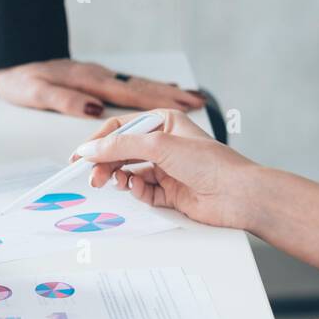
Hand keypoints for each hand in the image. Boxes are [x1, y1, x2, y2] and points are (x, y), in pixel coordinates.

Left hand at [0, 59, 205, 117]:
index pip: (130, 93)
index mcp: (89, 81)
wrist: (10, 57)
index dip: (159, 100)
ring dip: (163, 91)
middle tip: (199, 102)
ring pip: (137, 84)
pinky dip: (146, 87)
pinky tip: (157, 88)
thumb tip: (94, 109)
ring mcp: (98, 74)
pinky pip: (127, 84)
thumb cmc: (21, 77)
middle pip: (141, 87)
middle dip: (171, 96)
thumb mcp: (36, 92)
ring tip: (189, 97)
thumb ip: (64, 100)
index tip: (184, 104)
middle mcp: (99, 75)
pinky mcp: (94, 77)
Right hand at [72, 109, 260, 229]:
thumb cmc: (212, 163)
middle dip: (106, 164)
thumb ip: (120, 146)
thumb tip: (91, 149)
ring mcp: (167, 169)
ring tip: (118, 184)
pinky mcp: (170, 192)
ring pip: (130, 173)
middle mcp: (164, 144)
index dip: (98, 141)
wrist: (238, 195)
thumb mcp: (159, 145)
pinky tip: (140, 191)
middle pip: (122, 152)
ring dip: (121, 179)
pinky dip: (137, 192)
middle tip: (92, 176)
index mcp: (164, 122)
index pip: (121, 128)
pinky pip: (143, 191)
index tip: (80, 155)